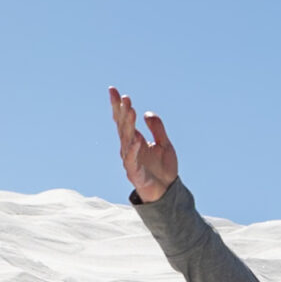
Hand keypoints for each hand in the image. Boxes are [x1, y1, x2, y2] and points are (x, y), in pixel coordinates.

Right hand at [109, 86, 176, 201]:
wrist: (167, 191)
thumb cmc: (163, 169)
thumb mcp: (165, 144)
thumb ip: (157, 128)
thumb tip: (147, 113)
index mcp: (134, 139)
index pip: (124, 119)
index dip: (119, 105)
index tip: (114, 90)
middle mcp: (129, 147)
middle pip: (123, 126)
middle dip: (122, 111)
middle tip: (124, 97)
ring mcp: (130, 159)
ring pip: (126, 139)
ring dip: (128, 124)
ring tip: (131, 110)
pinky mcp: (134, 172)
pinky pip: (132, 159)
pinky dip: (134, 149)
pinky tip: (137, 139)